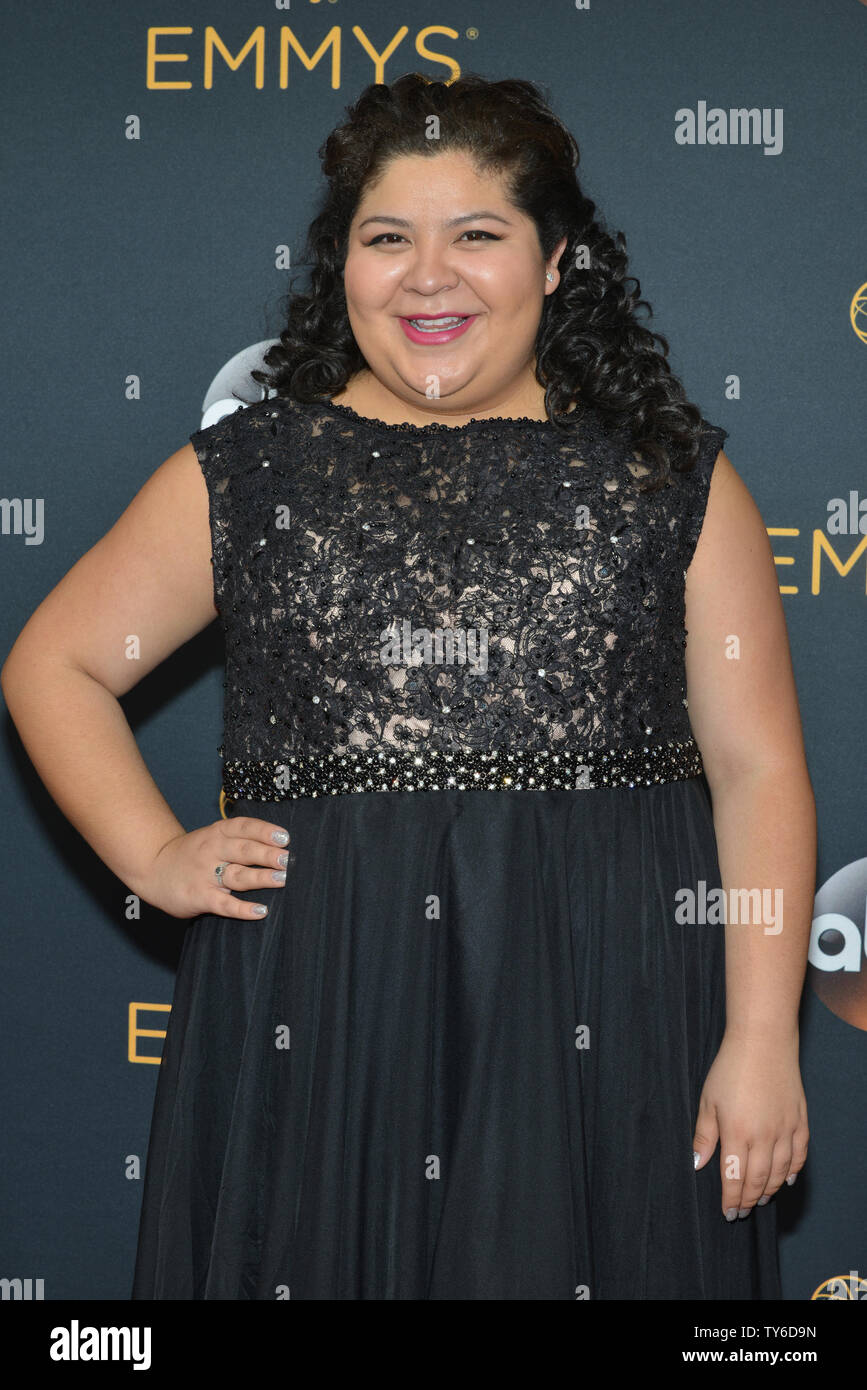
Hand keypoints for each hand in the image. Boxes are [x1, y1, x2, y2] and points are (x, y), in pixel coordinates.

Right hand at [132, 816, 291, 919]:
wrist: (152, 868)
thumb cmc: (192, 854)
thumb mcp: (211, 837)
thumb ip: (239, 840)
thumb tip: (279, 848)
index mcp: (217, 832)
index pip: (244, 827)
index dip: (265, 831)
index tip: (285, 838)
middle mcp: (212, 850)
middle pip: (244, 850)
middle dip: (267, 854)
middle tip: (288, 860)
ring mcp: (205, 874)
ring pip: (237, 875)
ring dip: (261, 877)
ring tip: (282, 879)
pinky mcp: (199, 897)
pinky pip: (224, 904)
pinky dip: (242, 909)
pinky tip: (260, 911)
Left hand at [692, 1029, 808, 1219]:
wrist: (762, 1041)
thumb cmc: (730, 1068)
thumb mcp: (708, 1100)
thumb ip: (705, 1135)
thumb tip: (698, 1163)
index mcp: (737, 1132)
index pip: (734, 1178)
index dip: (731, 1199)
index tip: (728, 1213)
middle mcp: (764, 1136)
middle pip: (758, 1180)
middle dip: (750, 1200)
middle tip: (743, 1212)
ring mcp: (785, 1129)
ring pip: (780, 1172)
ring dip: (770, 1190)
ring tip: (761, 1199)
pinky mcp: (800, 1120)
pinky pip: (800, 1154)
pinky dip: (794, 1171)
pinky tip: (786, 1179)